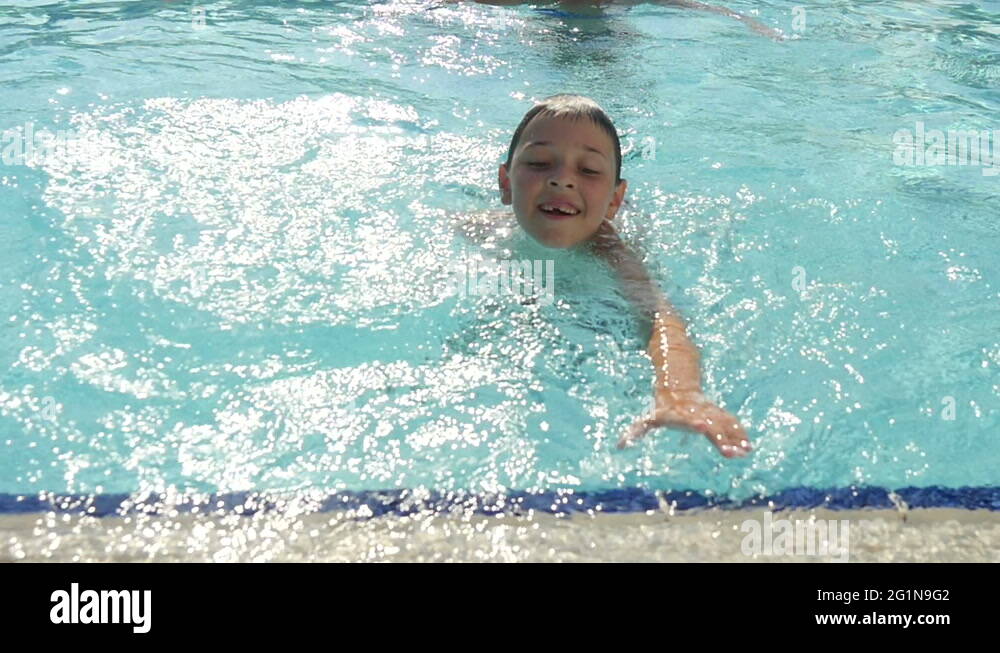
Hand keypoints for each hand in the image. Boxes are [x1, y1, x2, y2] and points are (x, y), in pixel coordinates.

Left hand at [619, 388, 751, 457]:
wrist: (678, 389)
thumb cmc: (662, 409)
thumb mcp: (648, 419)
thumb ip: (635, 432)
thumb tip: (619, 446)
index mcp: (680, 415)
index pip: (688, 419)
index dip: (694, 422)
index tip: (701, 427)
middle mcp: (698, 413)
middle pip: (710, 425)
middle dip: (720, 437)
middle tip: (728, 452)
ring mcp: (710, 413)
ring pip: (724, 424)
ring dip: (735, 438)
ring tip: (744, 452)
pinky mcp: (718, 415)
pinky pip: (731, 424)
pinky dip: (740, 434)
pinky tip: (748, 447)